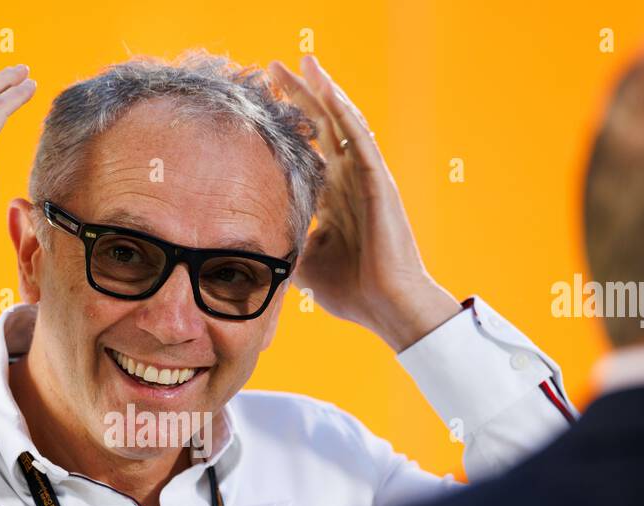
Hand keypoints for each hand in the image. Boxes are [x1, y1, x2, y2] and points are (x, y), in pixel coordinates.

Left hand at [268, 55, 459, 350]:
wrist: (385, 306)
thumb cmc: (351, 290)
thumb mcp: (304, 263)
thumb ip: (287, 242)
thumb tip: (259, 240)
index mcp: (335, 198)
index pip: (308, 150)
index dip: (287, 126)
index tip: (259, 104)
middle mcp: (350, 181)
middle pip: (321, 127)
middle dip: (298, 96)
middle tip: (271, 68)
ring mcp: (365, 179)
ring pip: (342, 123)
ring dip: (322, 91)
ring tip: (302, 62)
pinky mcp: (378, 183)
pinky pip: (360, 140)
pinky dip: (345, 113)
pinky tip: (329, 89)